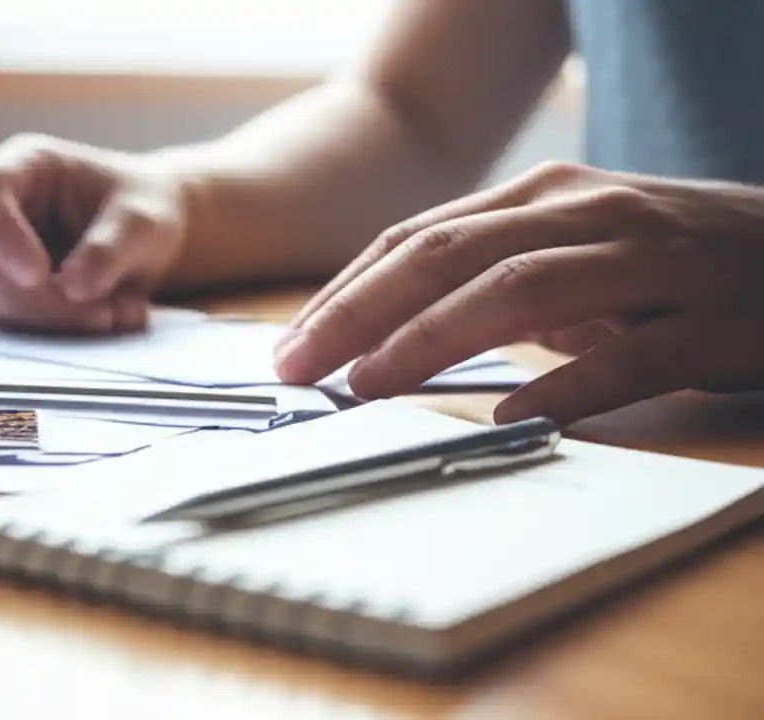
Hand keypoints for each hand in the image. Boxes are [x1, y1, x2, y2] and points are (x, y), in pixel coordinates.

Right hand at [0, 134, 185, 332]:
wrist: (152, 239)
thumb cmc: (143, 210)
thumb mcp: (143, 219)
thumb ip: (111, 246)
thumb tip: (73, 287)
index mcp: (21, 167)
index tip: (37, 275)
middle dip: (35, 300)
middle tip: (101, 315)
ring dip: (57, 322)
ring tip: (122, 314)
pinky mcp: (7, 300)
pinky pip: (18, 328)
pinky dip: (67, 334)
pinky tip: (117, 319)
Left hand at [274, 162, 763, 423]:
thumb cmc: (663, 259)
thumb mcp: (566, 250)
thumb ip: (486, 279)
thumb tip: (382, 334)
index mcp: (539, 196)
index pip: (416, 238)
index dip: (345, 291)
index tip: (289, 344)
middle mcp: (584, 214)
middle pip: (448, 255)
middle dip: (360, 311)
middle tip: (300, 367)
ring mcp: (649, 261)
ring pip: (521, 291)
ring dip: (433, 338)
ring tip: (371, 384)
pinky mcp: (708, 319)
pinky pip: (629, 355)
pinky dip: (565, 386)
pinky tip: (513, 416)